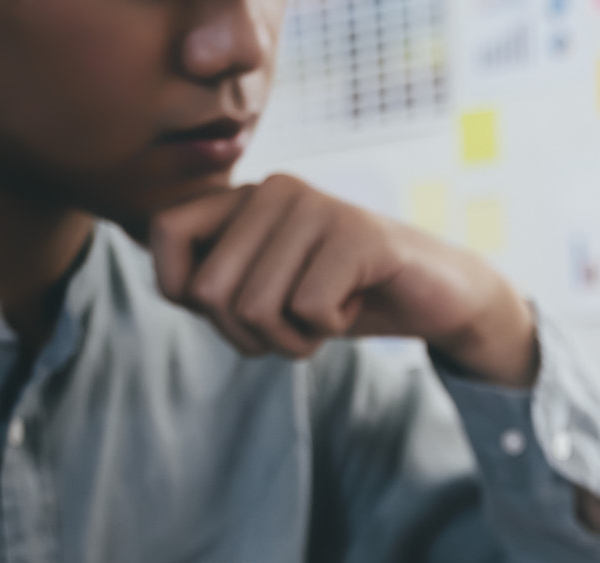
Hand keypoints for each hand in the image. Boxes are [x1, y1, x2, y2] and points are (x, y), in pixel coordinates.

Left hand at [149, 175, 537, 384]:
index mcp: (244, 194)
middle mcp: (274, 187)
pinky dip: (331, 329)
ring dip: (293, 339)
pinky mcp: (357, 234)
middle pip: (210, 291)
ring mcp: (317, 206)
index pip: (163, 232)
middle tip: (295, 325)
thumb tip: (178, 286)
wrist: (436, 296)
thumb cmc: (345, 297)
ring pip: (255, 308)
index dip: (185, 291)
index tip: (237, 309)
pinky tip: (357, 303)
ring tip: (327, 315)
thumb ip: (217, 279)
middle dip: (250, 335)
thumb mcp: (268, 290)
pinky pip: (309, 310)